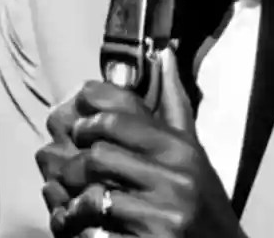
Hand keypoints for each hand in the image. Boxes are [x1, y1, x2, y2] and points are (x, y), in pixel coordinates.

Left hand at [35, 49, 247, 237]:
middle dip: (76, 161)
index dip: (87, 119)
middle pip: (99, 152)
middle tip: (69, 168)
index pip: (118, 117)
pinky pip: (98, 226)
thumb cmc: (203, 204)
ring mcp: (165, 212)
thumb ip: (174, 107)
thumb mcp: (193, 154)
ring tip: (74, 201)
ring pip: (94, 191)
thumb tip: (165, 53)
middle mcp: (176, 177)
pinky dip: (81, 225)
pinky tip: (83, 225)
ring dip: (74, 198)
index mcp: (182, 149)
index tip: (80, 128)